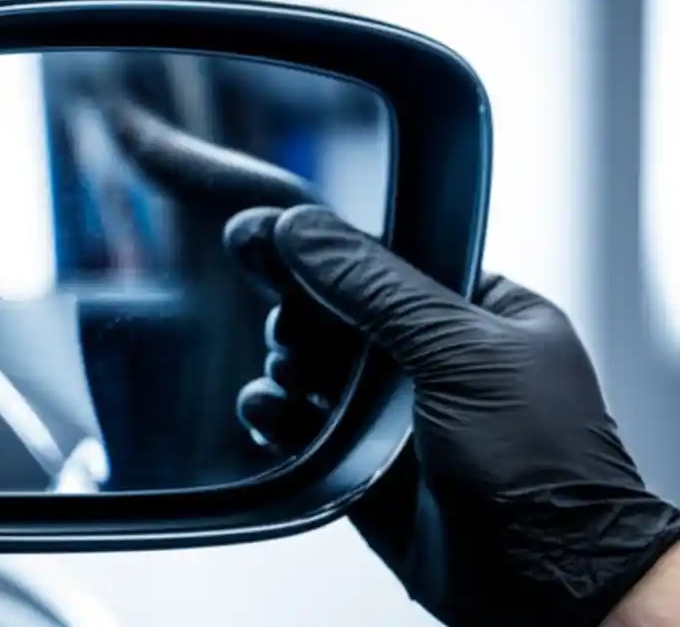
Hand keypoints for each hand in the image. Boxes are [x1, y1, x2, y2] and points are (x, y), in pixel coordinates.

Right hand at [225, 205, 679, 625]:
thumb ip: (378, 288)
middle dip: (302, 314)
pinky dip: (276, 415)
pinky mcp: (365, 469)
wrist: (545, 580)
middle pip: (343, 314)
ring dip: (288, 365)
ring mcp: (400, 417)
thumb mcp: (462, 351)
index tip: (272, 236)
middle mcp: (438, 362)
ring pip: (317, 371)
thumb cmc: (543, 465)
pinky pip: (304, 429)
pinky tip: (267, 408)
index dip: (332, 251)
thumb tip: (306, 232)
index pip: (392, 261)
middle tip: (286, 324)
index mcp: (482, 315)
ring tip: (287, 370)